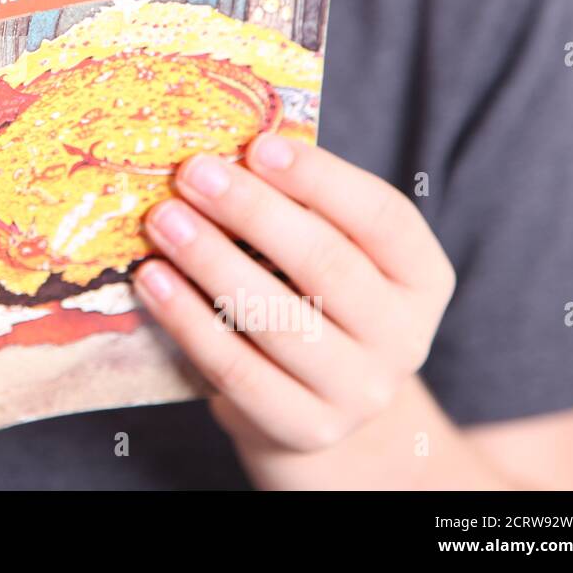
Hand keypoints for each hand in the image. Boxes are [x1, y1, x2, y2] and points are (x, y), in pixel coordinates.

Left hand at [133, 135, 455, 467]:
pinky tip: (152, 279)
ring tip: (162, 219)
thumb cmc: (314, 301)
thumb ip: (296, 206)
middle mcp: (404, 336)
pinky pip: (236, 368)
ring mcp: (359, 390)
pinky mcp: (304, 427)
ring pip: (277, 318)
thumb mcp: (329, 251)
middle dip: (252, 211)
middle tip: (193, 173)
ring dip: (210, 260)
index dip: (321, 178)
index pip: (382, 217)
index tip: (259, 145)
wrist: (318, 408)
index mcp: (421, 276)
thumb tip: (225, 149)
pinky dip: (188, 319)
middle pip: (327, 264)